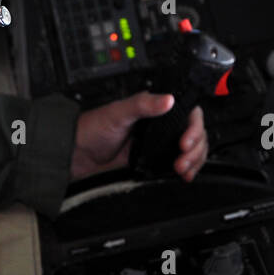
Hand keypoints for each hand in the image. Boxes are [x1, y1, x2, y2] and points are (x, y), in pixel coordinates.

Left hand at [69, 92, 208, 182]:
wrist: (78, 155)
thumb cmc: (93, 128)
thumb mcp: (119, 112)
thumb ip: (143, 105)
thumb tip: (167, 100)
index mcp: (155, 108)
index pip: (188, 113)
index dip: (194, 127)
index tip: (186, 141)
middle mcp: (161, 125)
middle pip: (195, 133)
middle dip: (196, 148)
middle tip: (183, 158)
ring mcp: (159, 143)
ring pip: (192, 150)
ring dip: (194, 160)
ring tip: (183, 169)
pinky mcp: (155, 160)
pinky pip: (180, 164)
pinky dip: (187, 169)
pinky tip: (184, 174)